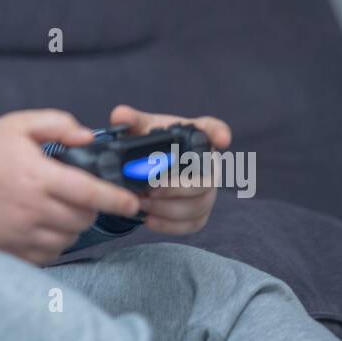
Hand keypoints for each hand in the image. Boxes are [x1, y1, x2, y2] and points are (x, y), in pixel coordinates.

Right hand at [0, 109, 143, 265]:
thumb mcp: (20, 124)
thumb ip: (58, 124)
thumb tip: (88, 137)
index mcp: (38, 176)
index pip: (89, 193)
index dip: (116, 199)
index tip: (132, 202)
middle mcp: (33, 208)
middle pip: (83, 218)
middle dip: (91, 208)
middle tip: (80, 194)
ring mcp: (23, 232)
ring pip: (69, 237)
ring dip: (74, 225)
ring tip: (60, 207)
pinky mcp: (14, 249)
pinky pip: (51, 253)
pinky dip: (56, 242)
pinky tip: (46, 224)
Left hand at [108, 104, 231, 235]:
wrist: (146, 169)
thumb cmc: (150, 143)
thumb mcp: (140, 129)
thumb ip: (130, 121)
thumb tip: (119, 115)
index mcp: (196, 136)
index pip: (214, 129)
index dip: (220, 134)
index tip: (222, 140)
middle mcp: (209, 164)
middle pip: (205, 180)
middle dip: (175, 187)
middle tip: (148, 188)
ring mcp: (207, 190)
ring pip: (199, 205)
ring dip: (167, 208)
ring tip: (141, 203)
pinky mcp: (200, 213)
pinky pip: (193, 223)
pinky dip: (169, 224)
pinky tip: (149, 219)